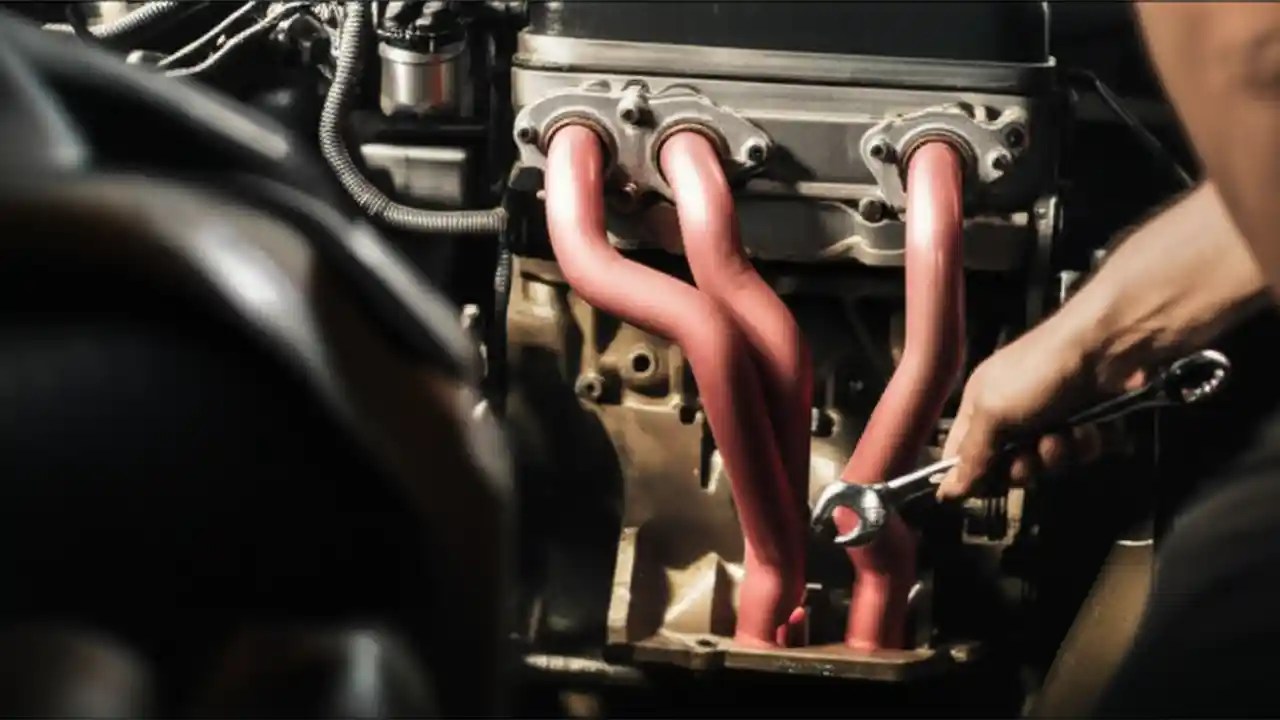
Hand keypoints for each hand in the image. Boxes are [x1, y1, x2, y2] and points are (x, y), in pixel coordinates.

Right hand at [935, 320, 1139, 499]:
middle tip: (1030, 454)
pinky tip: (1092, 427)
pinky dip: (1088, 445)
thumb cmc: (1038, 373)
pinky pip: (1082, 456)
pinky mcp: (1087, 427)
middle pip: (1008, 468)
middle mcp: (1012, 417)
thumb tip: (947, 492)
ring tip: (1066, 432)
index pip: (962, 455)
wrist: (1106, 348)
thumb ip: (971, 455)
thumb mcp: (994, 411)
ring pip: (1048, 465)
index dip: (970, 476)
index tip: (984, 489)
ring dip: (1059, 454)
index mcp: (981, 408)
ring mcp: (1051, 422)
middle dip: (1023, 467)